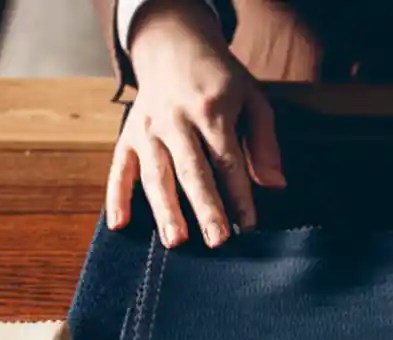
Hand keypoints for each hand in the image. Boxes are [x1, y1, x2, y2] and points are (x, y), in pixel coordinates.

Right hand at [105, 0, 284, 246]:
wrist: (172, 45)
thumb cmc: (219, 79)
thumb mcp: (252, 98)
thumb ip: (264, 142)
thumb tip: (275, 185)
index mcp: (210, 110)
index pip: (227, 159)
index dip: (239, 194)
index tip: (249, 225)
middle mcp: (175, 120)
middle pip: (192, 169)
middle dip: (205, 207)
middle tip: (217, 239)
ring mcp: (147, 129)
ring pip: (156, 174)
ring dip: (165, 209)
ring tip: (176, 241)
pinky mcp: (128, 136)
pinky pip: (120, 169)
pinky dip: (117, 196)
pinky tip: (119, 225)